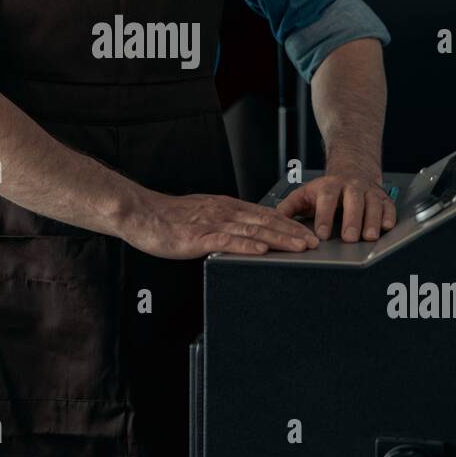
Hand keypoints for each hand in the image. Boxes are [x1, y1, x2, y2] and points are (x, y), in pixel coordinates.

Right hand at [126, 192, 320, 259]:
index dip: (288, 223)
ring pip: (253, 230)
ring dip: (279, 238)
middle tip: (314, 242)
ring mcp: (212, 223)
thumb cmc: (167, 218)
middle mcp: (223, 211)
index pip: (264, 214)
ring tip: (299, 247)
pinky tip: (263, 250)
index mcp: (225, 206)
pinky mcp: (199, 237)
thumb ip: (222, 222)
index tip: (306, 232)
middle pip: (265, 220)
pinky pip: (228, 240)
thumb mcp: (201, 214)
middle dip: (292, 232)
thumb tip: (242, 232)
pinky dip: (248, 245)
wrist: (141, 214)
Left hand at [275, 170, 396, 242]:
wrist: (352, 169)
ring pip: (372, 204)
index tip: (322, 234)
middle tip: (349, 238)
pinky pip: (388, 205)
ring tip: (369, 237)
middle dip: (352, 220)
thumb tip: (273, 219)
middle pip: (353, 200)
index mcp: (330, 185)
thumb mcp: (305, 194)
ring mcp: (369, 191)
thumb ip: (289, 207)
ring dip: (372, 220)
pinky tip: (387, 227)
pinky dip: (389, 216)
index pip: (326, 198)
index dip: (324, 216)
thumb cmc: (326, 189)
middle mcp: (351, 186)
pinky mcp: (383, 198)